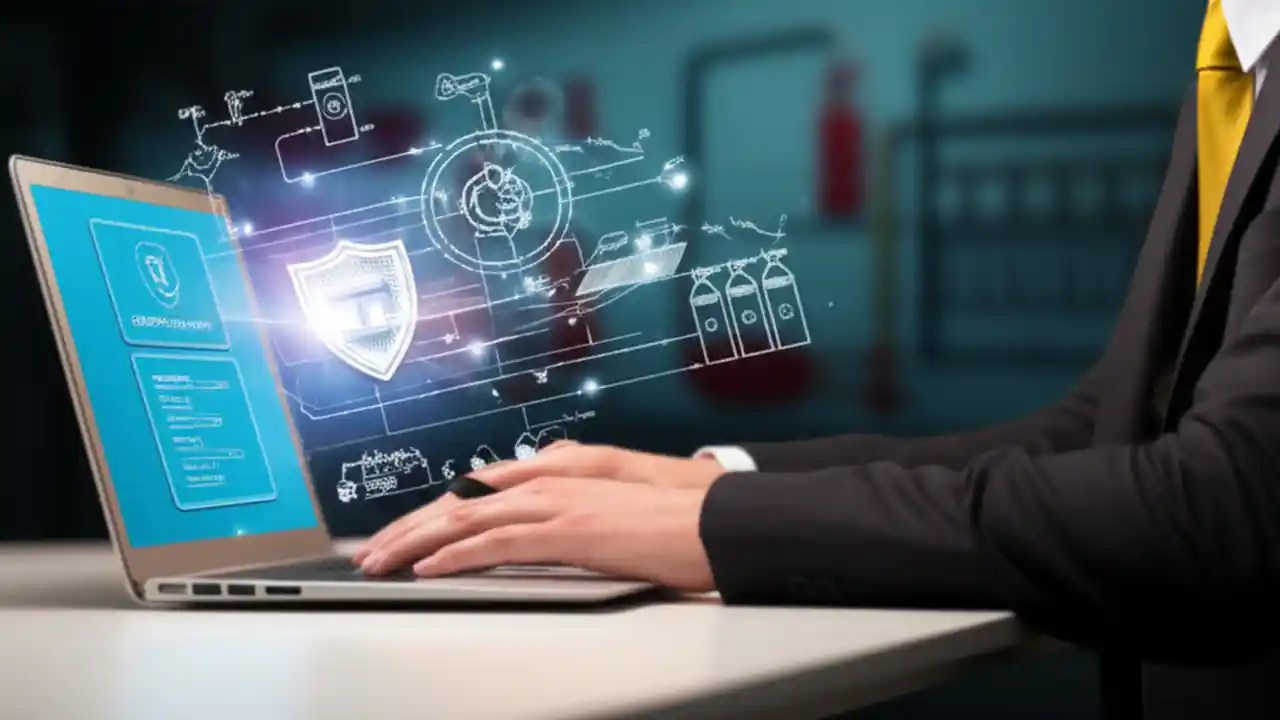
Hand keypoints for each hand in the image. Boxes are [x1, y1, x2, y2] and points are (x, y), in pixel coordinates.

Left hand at [351, 441, 723, 565]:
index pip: (475, 491)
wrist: (715, 519)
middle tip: (370, 553)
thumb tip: (535, 530)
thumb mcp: (606, 513)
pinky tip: (429, 568)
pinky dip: (456, 555)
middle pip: (458, 500)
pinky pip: (498, 542)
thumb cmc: (669, 521)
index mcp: (556, 473)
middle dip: (407, 527)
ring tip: (380, 562)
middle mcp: (549, 479)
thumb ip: (566, 514)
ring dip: (415, 542)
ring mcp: (557, 502)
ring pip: (466, 518)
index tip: (399, 535)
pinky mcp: (568, 530)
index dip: (431, 514)